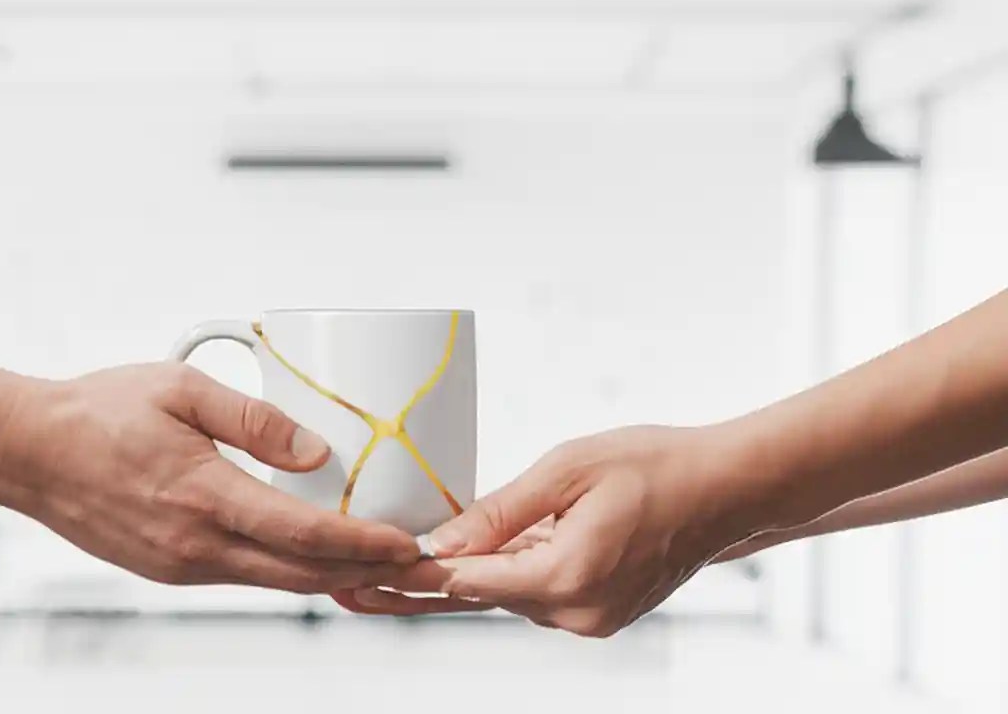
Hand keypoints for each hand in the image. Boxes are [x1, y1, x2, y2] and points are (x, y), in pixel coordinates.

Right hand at [0, 362, 419, 592]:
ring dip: (331, 577)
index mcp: (203, 498)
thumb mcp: (182, 388)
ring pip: (275, 582)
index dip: (364, 543)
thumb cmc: (100, 411)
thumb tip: (317, 451)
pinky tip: (314, 557)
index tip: (407, 541)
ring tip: (378, 561)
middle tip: (413, 564)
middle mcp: (194, 546)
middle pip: (302, 575)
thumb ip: (255, 419)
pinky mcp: (169, 570)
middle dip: (365, 572)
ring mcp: (179, 566)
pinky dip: (289, 572)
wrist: (26, 452)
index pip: (305, 535)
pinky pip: (245, 576)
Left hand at [338, 425, 763, 634]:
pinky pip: (536, 594)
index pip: (465, 581)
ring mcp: (590, 619)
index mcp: (565, 577)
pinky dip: (507, 573)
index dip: (408, 575)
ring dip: (469, 574)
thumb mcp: (568, 471)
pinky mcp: (599, 614)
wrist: (727, 490)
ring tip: (402, 561)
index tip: (356, 575)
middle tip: (356, 583)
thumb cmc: (653, 463)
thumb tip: (439, 542)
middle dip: (423, 582)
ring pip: (507, 595)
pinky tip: (480, 553)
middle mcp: (575, 613)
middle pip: (480, 595)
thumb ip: (499, 512)